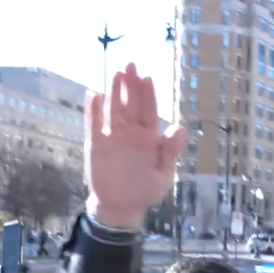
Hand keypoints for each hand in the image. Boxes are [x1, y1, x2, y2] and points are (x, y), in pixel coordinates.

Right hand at [86, 63, 186, 229]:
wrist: (121, 208)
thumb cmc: (145, 191)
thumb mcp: (163, 176)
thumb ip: (170, 153)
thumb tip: (181, 128)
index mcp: (149, 138)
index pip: (149, 111)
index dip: (148, 94)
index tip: (147, 77)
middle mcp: (131, 133)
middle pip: (131, 104)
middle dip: (131, 85)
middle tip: (130, 64)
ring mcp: (113, 137)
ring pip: (114, 109)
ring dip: (115, 92)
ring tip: (116, 74)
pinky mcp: (97, 145)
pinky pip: (94, 124)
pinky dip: (93, 110)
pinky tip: (94, 94)